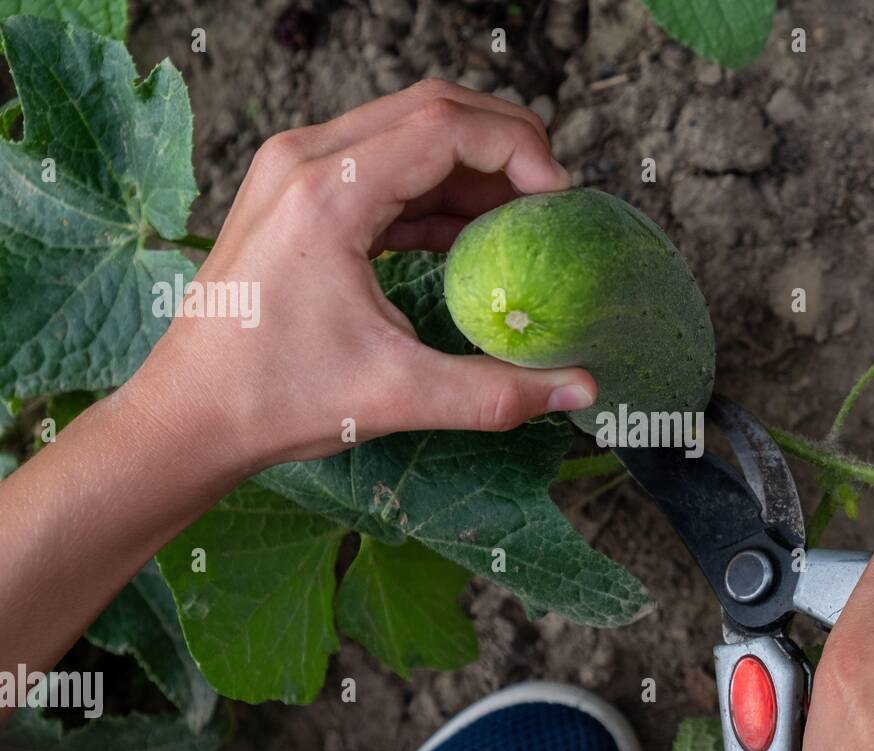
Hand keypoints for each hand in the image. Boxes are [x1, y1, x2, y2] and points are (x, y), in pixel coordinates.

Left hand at [0, 83, 595, 664]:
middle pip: (430, 108)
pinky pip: (382, 167)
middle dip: (504, 143)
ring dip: (470, 166)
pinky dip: (433, 190)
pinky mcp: (296, 195)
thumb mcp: (398, 397)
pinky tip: (470, 236)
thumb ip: (498, 392)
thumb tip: (581, 390)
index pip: (445, 125)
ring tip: (519, 221)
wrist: (189, 416)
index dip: (518, 150)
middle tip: (549, 197)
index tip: (558, 199)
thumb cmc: (274, 399)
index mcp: (328, 192)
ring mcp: (295, 171)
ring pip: (407, 131)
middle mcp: (306, 160)